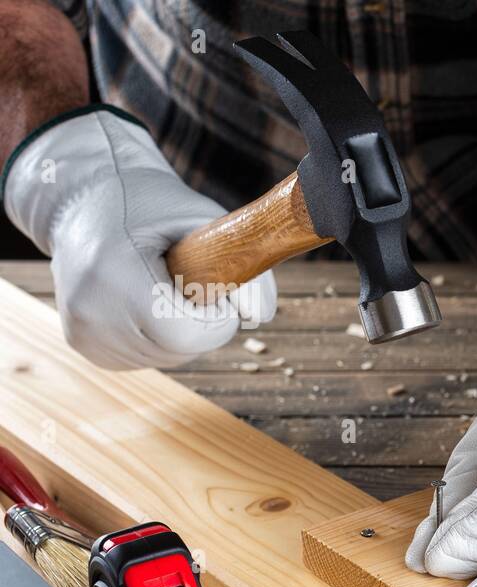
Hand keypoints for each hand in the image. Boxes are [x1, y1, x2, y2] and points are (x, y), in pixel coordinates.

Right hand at [3, 107, 275, 368]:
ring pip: (164, 357)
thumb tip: (260, 316)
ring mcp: (81, 330)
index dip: (216, 320)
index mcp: (114, 273)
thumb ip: (244, 264)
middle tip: (191, 284)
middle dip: (202, 324)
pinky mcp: (82, 342)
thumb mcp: (203, 220)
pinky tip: (147, 303)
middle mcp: (88, 309)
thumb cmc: (153, 208)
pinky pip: (144, 358)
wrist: (87, 201)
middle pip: (177, 350)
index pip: (184, 334)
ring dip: (181, 333)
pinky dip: (159, 338)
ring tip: (165, 287)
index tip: (217, 292)